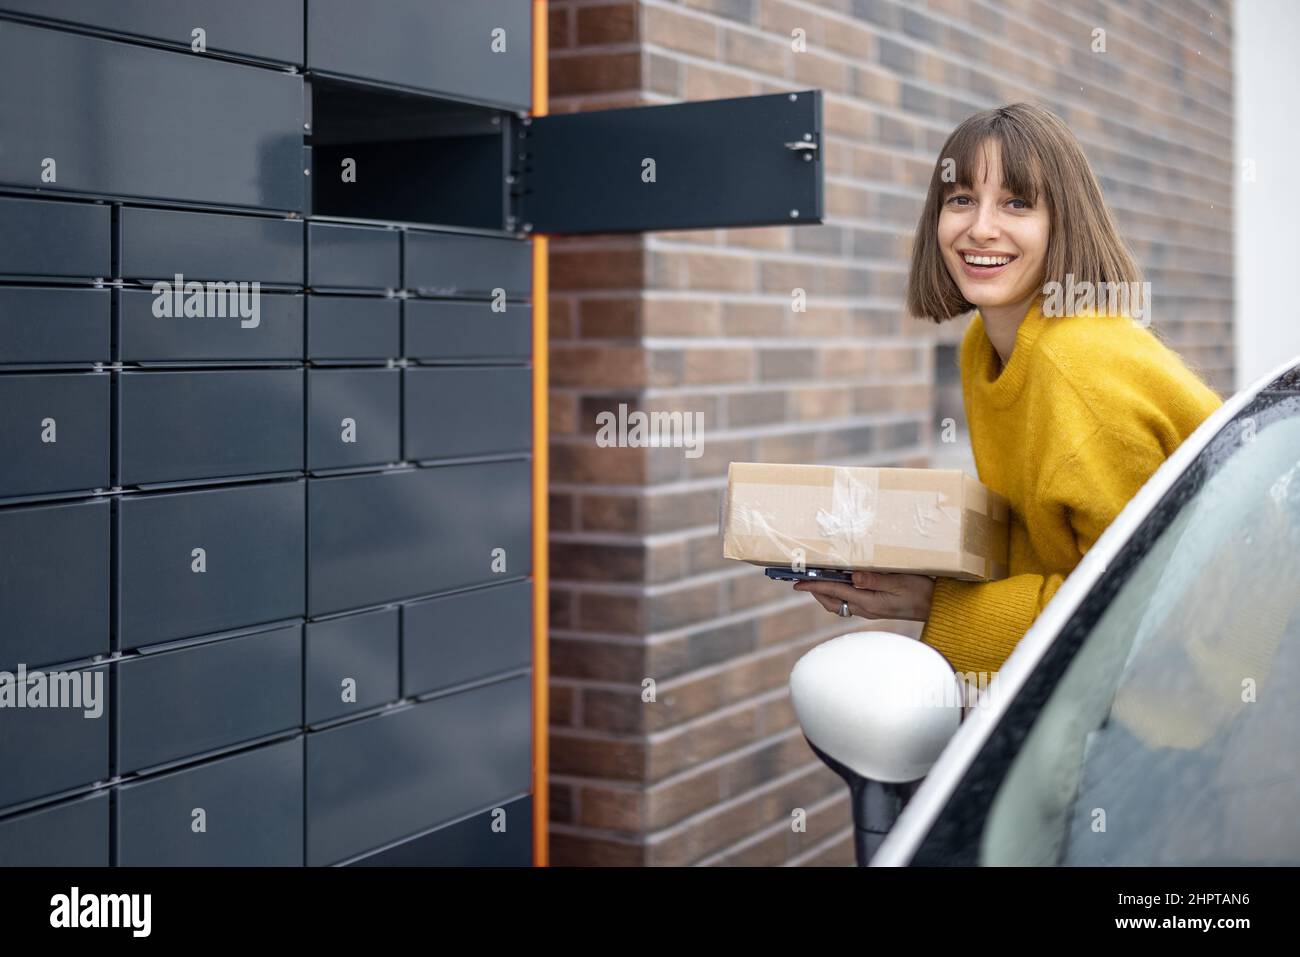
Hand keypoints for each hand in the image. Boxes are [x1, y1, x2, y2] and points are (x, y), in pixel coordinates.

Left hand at [793, 570, 934, 621]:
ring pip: (839, 603)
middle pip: (832, 601)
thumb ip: (875, 579)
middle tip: (802, 578)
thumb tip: (853, 576)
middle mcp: (866, 608)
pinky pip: (850, 602)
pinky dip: (838, 593)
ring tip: (816, 580)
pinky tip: (840, 583)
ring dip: (826, 593)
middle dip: (815, 591)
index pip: (835, 592)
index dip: (815, 586)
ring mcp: (870, 610)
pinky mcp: (876, 607)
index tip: (798, 582)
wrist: (938, 607)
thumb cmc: (922, 592)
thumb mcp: (900, 582)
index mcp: (869, 602)